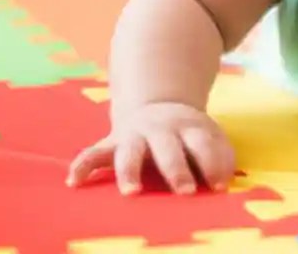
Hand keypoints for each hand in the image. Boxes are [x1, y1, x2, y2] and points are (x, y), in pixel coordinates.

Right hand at [65, 101, 234, 194]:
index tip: (218, 187)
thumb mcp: (209, 135)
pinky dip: (82, 166)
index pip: (203, 144)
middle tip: (185, 191)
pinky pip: (92, 153)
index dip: (212, 164)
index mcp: (189, 127)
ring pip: (129, 152)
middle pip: (168, 149)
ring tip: (132, 192)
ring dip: (130, 171)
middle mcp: (160, 129)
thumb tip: (223, 183)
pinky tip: (74, 182)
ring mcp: (134, 134)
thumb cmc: (188, 134)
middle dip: (177, 170)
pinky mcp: (111, 142)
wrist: (158, 104)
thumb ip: (220, 156)